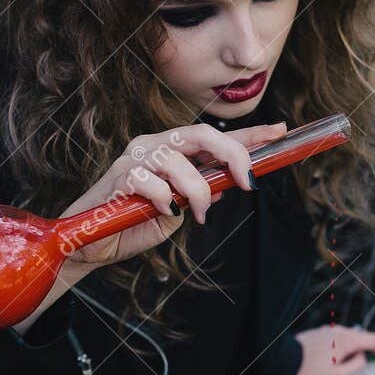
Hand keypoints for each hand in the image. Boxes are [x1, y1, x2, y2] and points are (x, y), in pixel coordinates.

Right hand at [62, 121, 287, 269]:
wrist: (94, 242)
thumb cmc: (135, 222)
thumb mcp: (180, 209)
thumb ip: (203, 193)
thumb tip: (230, 186)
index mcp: (173, 151)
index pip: (216, 138)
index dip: (250, 135)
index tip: (280, 132)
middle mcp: (155, 145)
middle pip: (202, 133)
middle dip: (232, 154)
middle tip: (247, 183)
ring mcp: (136, 157)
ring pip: (179, 161)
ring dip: (197, 191)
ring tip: (197, 214)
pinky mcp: (120, 175)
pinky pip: (152, 181)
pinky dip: (165, 199)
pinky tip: (164, 212)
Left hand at [288, 324, 374, 374]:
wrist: (283, 360)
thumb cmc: (309, 371)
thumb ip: (355, 367)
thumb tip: (362, 357)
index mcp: (346, 340)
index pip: (374, 340)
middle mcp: (339, 332)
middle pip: (364, 337)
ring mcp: (329, 331)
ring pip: (351, 339)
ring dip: (361, 348)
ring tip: (368, 360)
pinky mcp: (321, 334)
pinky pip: (340, 340)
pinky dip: (349, 346)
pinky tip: (349, 357)